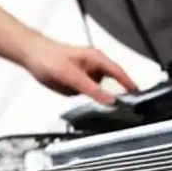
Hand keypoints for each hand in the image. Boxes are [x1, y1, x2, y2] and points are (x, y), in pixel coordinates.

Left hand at [23, 34, 138, 105]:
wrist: (32, 57)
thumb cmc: (49, 58)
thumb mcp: (72, 76)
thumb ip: (92, 89)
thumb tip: (110, 100)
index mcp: (97, 59)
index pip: (119, 73)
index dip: (130, 85)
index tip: (140, 97)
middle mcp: (95, 67)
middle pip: (114, 83)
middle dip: (119, 96)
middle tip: (127, 111)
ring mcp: (88, 76)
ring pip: (101, 92)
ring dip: (102, 101)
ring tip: (107, 114)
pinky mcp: (80, 84)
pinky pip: (90, 96)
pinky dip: (91, 102)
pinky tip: (90, 108)